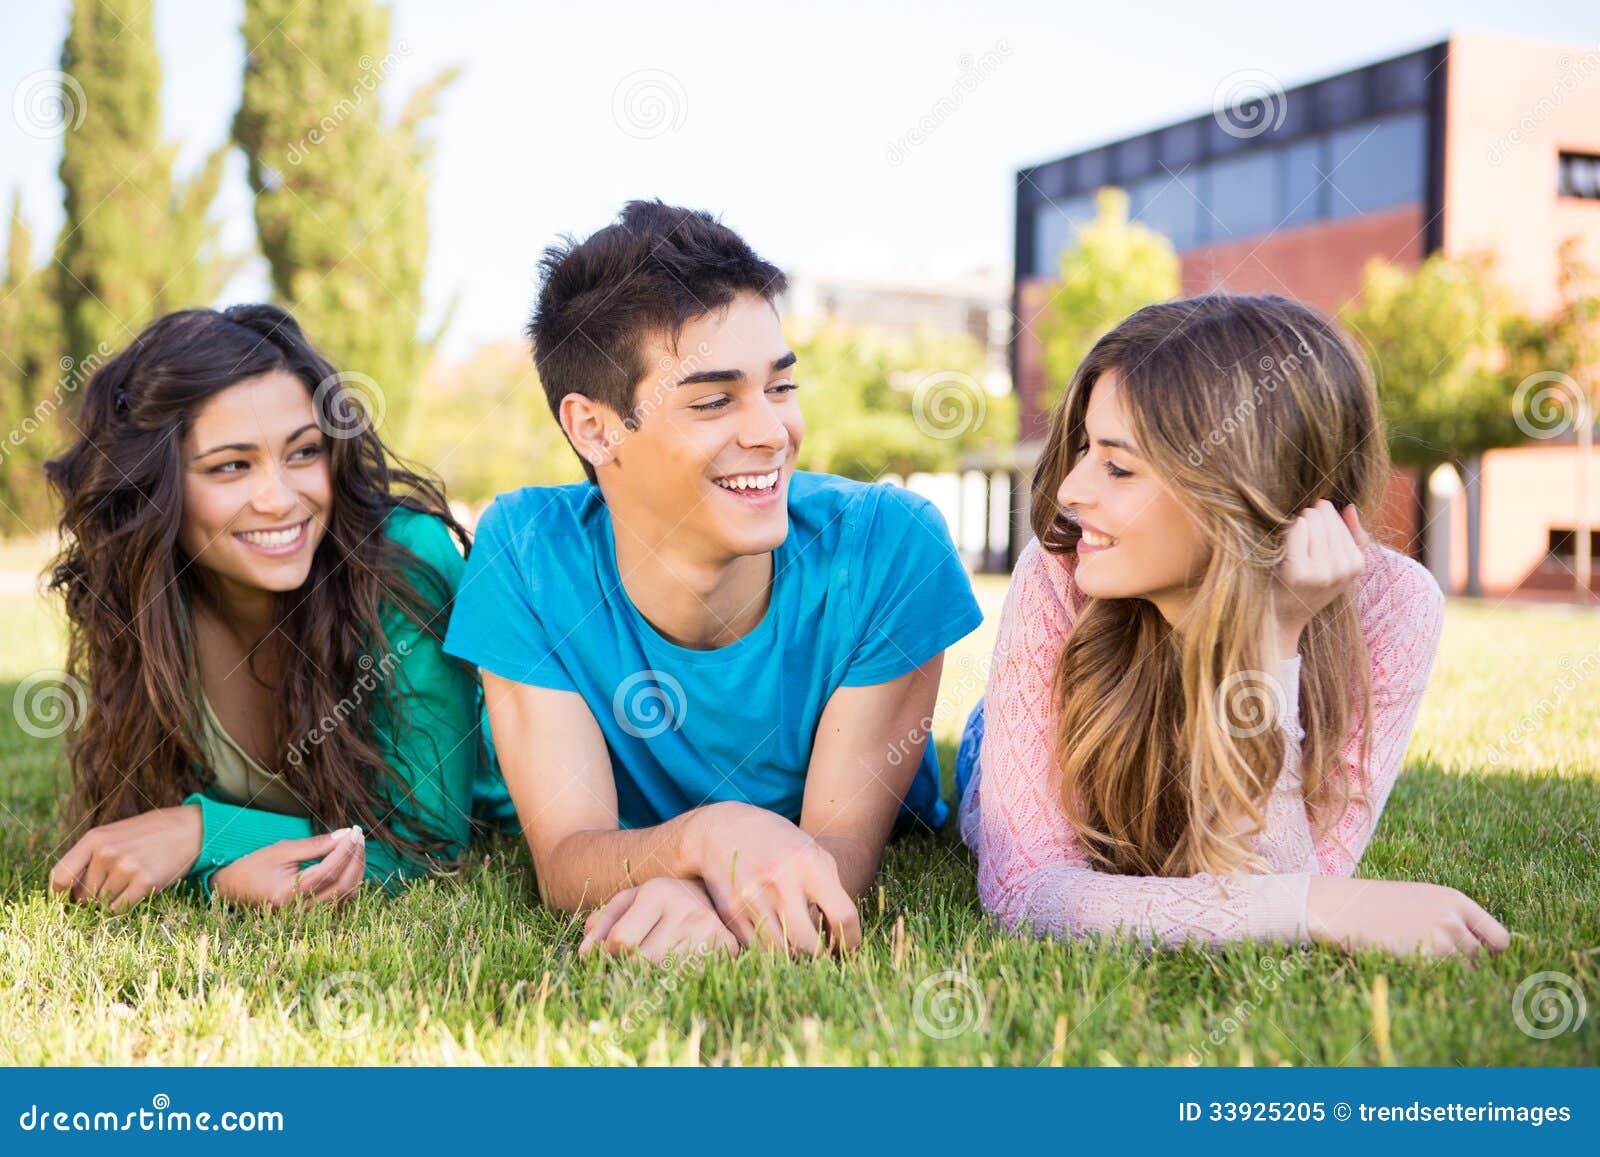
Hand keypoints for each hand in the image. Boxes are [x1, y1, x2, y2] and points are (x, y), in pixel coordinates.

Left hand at [49, 805, 202, 910]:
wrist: (191, 829)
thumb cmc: (149, 834)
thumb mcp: (114, 834)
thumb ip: (89, 857)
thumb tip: (67, 894)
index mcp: (94, 838)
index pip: (60, 876)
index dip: (60, 893)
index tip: (68, 899)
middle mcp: (107, 852)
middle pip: (82, 894)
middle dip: (92, 898)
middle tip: (111, 888)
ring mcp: (126, 867)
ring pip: (101, 903)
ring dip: (111, 900)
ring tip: (129, 882)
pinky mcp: (145, 881)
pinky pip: (118, 908)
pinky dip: (122, 906)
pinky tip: (135, 892)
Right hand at [209, 827, 365, 908]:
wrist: (235, 890)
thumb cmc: (255, 866)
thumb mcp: (282, 850)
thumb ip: (314, 845)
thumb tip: (344, 835)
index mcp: (287, 894)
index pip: (328, 871)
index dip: (345, 850)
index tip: (354, 831)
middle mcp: (299, 910)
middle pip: (342, 885)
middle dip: (355, 858)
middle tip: (358, 836)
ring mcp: (307, 916)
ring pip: (346, 894)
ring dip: (356, 868)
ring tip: (356, 845)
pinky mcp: (313, 915)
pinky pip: (341, 899)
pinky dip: (351, 879)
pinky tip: (351, 861)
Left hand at [579, 877, 739, 963]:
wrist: (713, 895)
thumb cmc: (661, 903)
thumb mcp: (629, 902)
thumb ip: (603, 923)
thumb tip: (584, 954)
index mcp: (658, 892)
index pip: (621, 942)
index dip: (609, 953)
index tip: (613, 951)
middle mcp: (686, 908)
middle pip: (642, 962)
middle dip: (630, 966)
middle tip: (633, 959)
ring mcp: (709, 929)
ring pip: (666, 975)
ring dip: (654, 975)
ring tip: (657, 960)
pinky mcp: (727, 946)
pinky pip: (689, 978)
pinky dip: (678, 978)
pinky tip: (678, 964)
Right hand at [687, 801, 861, 955]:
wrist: (723, 828)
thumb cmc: (778, 843)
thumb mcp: (813, 853)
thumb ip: (832, 890)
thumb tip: (844, 937)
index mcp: (809, 864)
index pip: (843, 917)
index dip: (851, 941)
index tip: (848, 946)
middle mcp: (780, 881)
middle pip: (810, 946)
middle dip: (820, 955)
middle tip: (821, 952)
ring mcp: (752, 898)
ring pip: (782, 954)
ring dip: (793, 955)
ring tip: (797, 943)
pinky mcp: (730, 912)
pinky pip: (756, 949)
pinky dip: (769, 950)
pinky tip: (774, 936)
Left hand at [1272, 501, 1367, 655]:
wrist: (1284, 616)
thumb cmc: (1309, 585)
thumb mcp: (1339, 565)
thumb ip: (1352, 536)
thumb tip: (1350, 507)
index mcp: (1356, 566)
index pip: (1342, 523)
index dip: (1325, 516)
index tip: (1313, 520)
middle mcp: (1341, 569)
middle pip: (1327, 521)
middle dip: (1313, 515)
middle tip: (1302, 522)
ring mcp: (1320, 572)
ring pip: (1312, 523)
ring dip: (1301, 520)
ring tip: (1295, 531)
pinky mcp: (1298, 572)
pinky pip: (1297, 532)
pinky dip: (1291, 528)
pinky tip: (1288, 534)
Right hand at [1307, 877, 1509, 957]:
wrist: (1345, 908)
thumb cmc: (1378, 903)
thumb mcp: (1422, 899)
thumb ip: (1452, 917)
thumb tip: (1480, 946)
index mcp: (1457, 901)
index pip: (1500, 938)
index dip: (1491, 951)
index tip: (1478, 956)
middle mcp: (1455, 920)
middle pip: (1480, 958)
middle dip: (1463, 961)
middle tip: (1434, 955)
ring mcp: (1443, 941)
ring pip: (1463, 971)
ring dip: (1446, 970)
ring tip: (1418, 955)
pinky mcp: (1427, 960)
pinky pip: (1443, 978)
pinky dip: (1432, 977)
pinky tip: (1409, 960)